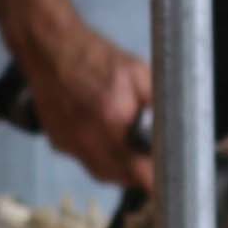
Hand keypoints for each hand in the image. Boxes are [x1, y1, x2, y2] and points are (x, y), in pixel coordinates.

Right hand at [14, 17, 153, 185]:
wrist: (50, 49)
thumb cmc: (95, 56)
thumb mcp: (138, 73)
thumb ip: (158, 103)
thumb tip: (177, 127)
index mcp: (114, 120)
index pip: (142, 173)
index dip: (157, 176)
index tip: (167, 170)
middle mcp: (90, 139)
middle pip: (125, 178)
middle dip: (142, 171)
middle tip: (152, 157)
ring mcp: (72, 144)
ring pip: (104, 174)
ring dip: (122, 168)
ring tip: (131, 148)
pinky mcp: (59, 143)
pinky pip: (86, 161)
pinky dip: (99, 155)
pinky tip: (105, 136)